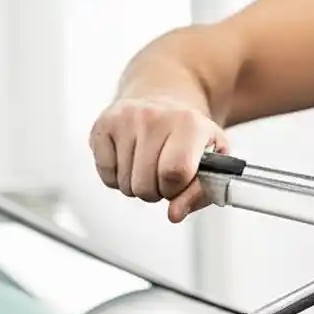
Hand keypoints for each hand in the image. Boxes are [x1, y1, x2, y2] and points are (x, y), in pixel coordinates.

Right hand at [89, 95, 228, 222]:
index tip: (178, 181)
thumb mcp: (210, 162)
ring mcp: (125, 118)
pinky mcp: (103, 125)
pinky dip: (117, 178)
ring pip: (125, 184)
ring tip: (147, 165)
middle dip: (155, 191)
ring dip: (136, 185)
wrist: (161, 99)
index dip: (175, 189)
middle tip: (162, 174)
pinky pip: (106, 175)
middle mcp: (155, 116)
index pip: (175, 172)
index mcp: (190, 124)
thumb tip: (174, 214)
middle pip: (145, 185)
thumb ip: (200, 193)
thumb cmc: (188, 137)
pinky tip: (128, 159)